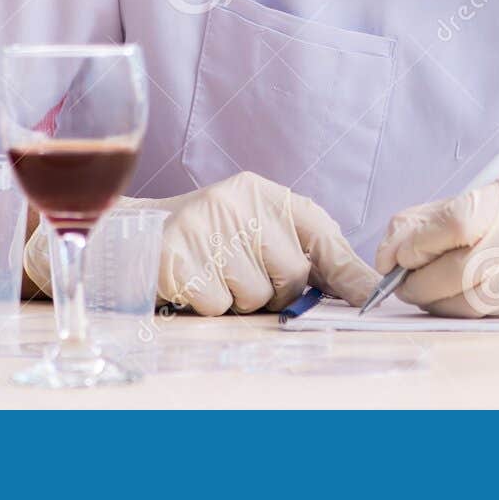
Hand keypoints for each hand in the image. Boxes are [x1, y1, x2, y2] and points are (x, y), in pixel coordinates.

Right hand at [22, 171, 379, 314]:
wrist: (125, 234)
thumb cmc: (204, 240)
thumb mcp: (252, 231)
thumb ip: (305, 253)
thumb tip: (366, 291)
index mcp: (262, 193)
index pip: (320, 233)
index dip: (349, 272)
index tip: (374, 298)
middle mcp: (235, 202)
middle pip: (292, 276)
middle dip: (272, 291)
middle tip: (238, 274)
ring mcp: (204, 227)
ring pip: (254, 297)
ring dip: (236, 301)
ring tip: (211, 276)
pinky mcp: (175, 258)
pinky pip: (217, 306)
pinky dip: (206, 306)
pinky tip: (188, 284)